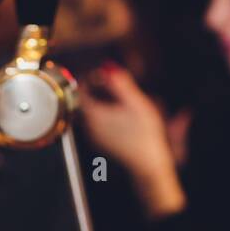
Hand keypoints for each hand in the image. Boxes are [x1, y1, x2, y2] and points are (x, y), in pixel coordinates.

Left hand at [79, 64, 184, 217]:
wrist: (148, 163)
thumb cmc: (144, 134)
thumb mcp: (135, 102)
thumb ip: (120, 83)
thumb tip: (108, 67)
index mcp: (94, 116)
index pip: (81, 91)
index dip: (89, 77)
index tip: (100, 71)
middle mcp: (89, 128)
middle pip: (84, 102)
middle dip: (94, 88)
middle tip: (107, 79)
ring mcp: (94, 137)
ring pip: (90, 113)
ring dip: (99, 100)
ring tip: (114, 93)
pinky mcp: (102, 143)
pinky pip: (96, 123)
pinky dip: (104, 113)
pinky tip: (118, 111)